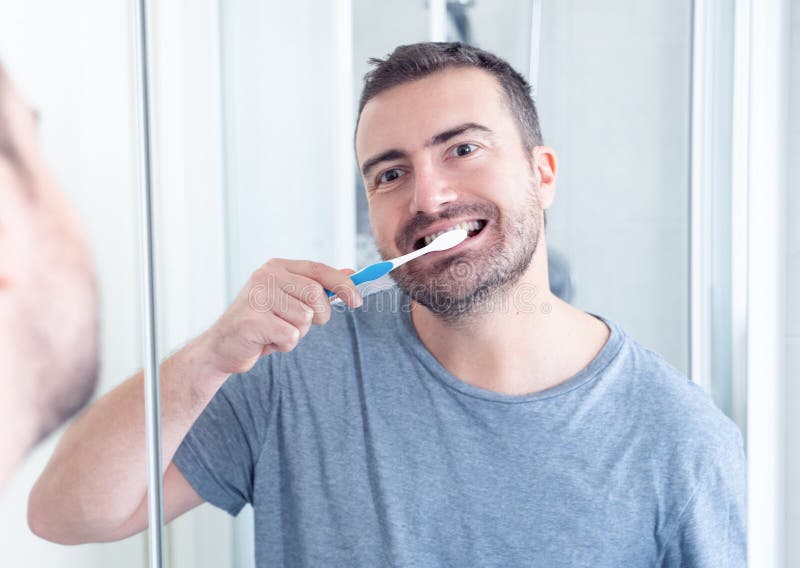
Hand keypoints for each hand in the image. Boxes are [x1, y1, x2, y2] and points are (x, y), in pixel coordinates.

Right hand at [200, 260, 361, 375]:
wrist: (222, 347)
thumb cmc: (261, 322)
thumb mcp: (290, 300)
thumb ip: (318, 286)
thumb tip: (351, 274)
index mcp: (276, 268)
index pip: (318, 269)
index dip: (343, 285)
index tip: (358, 300)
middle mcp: (265, 277)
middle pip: (316, 294)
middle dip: (318, 316)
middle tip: (299, 324)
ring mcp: (257, 298)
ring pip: (305, 318)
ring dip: (297, 333)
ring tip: (276, 331)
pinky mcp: (252, 321)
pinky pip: (290, 337)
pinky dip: (284, 345)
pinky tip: (267, 341)